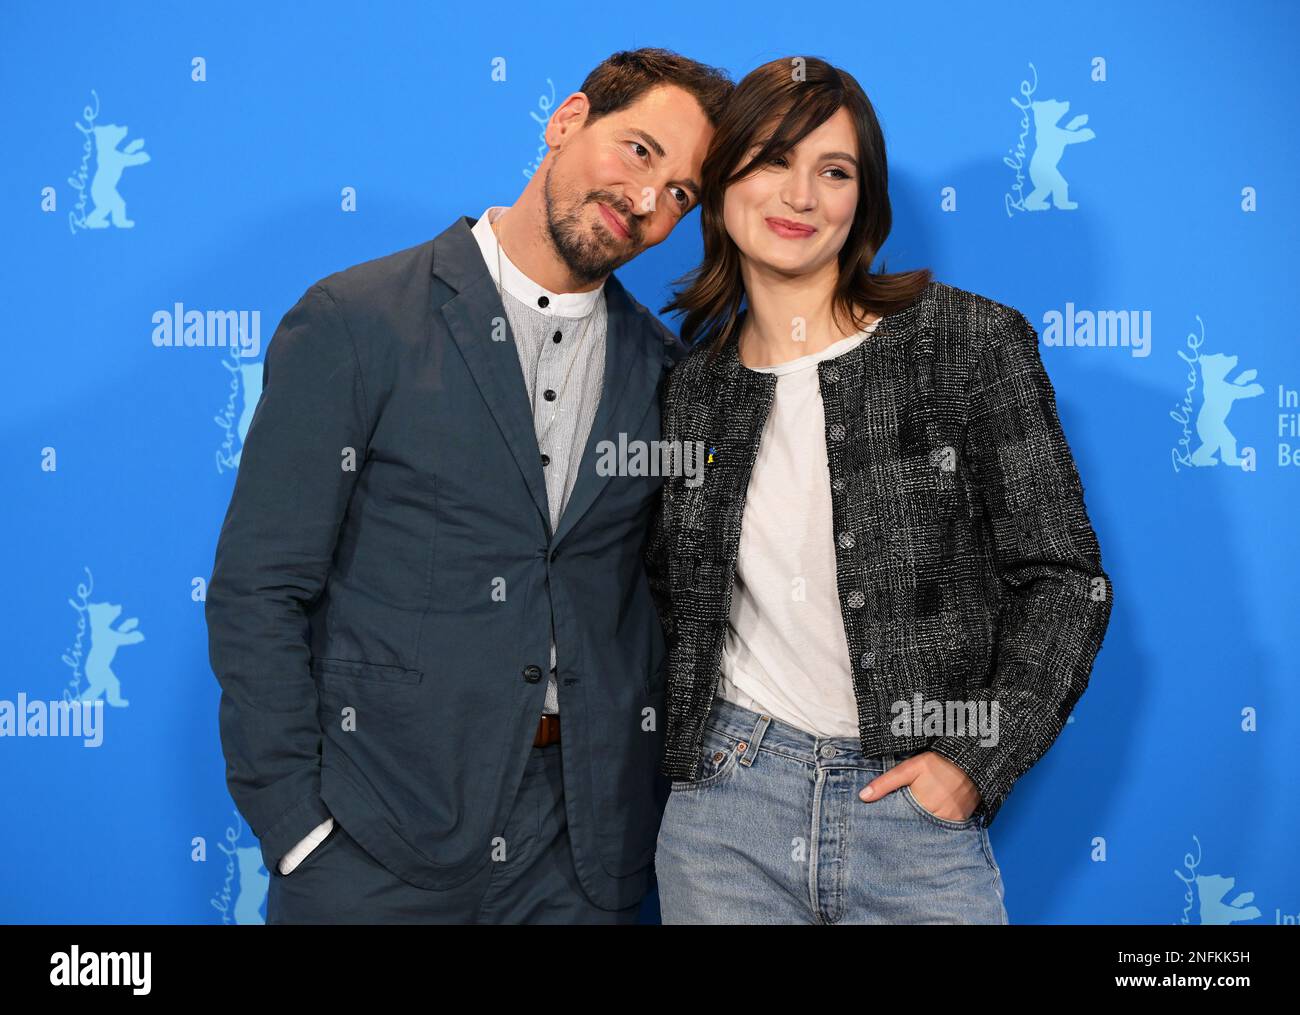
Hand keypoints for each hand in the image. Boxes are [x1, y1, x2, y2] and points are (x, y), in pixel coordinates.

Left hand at [859, 751, 980, 821]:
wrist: (972, 761)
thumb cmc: (938, 763)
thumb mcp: (910, 768)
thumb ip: (886, 783)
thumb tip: (862, 797)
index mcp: (922, 806)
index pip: (902, 824)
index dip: (892, 826)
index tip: (882, 828)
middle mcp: (938, 818)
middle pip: (916, 830)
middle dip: (906, 830)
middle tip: (893, 833)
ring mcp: (952, 822)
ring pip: (930, 832)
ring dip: (921, 830)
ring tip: (911, 828)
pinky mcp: (962, 822)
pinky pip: (945, 831)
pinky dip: (936, 829)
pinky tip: (928, 825)